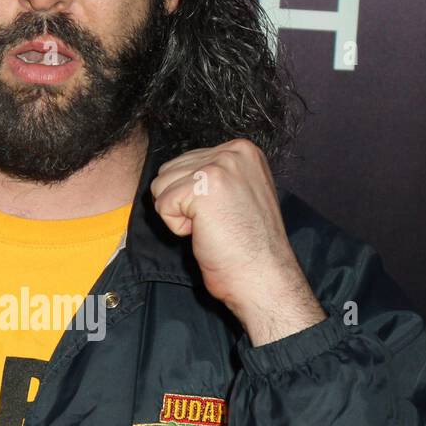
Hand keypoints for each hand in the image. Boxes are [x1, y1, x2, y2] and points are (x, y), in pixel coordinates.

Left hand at [149, 139, 326, 346]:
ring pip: (161, 185)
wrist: (263, 275)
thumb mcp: (240, 194)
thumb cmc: (250, 246)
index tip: (223, 214)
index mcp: (243, 150)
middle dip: (183, 202)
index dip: (193, 195)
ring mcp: (219, 167)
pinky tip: (205, 233)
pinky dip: (177, 228)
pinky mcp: (202, 188)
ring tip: (211, 227)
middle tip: (216, 223)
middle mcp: (233, 151)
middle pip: (169, 170)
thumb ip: (215, 176)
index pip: (187, 161)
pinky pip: (163, 205)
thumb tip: (179, 172)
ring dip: (179, 214)